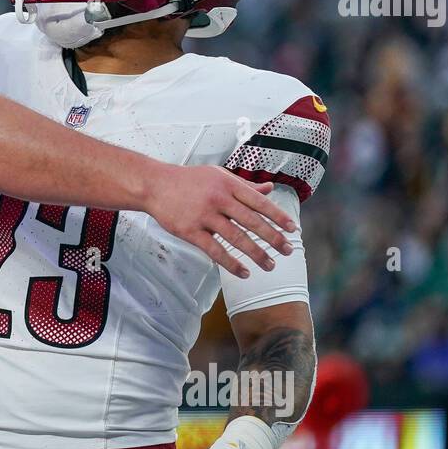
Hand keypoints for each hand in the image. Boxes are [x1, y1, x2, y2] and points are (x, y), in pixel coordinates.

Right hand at [146, 165, 293, 277]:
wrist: (154, 185)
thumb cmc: (189, 180)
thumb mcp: (218, 176)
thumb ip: (244, 185)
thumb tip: (269, 189)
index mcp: (228, 184)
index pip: (259, 202)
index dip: (278, 217)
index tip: (292, 230)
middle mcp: (218, 199)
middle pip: (252, 221)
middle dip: (273, 238)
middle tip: (287, 251)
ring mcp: (204, 216)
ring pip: (236, 238)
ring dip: (256, 254)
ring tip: (269, 266)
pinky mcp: (190, 231)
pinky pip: (214, 250)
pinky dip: (231, 263)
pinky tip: (243, 272)